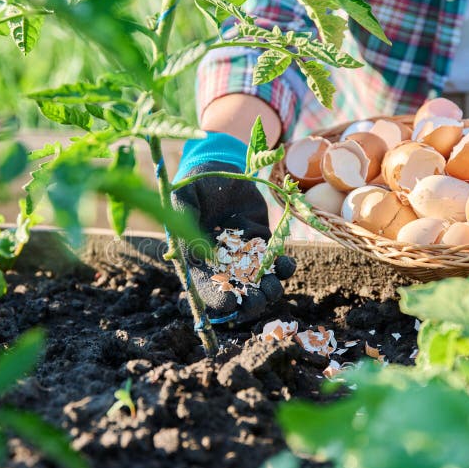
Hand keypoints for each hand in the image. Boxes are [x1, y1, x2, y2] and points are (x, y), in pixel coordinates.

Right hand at [171, 161, 295, 322]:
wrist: (219, 166)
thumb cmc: (194, 182)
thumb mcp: (183, 196)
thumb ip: (185, 220)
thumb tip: (196, 249)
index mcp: (198, 259)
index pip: (206, 288)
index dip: (217, 299)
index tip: (230, 301)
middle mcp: (222, 262)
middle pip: (237, 293)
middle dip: (249, 301)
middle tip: (258, 298)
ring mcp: (244, 253)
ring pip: (259, 282)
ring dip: (269, 289)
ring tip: (272, 284)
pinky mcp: (262, 242)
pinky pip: (275, 262)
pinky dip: (283, 268)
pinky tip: (285, 263)